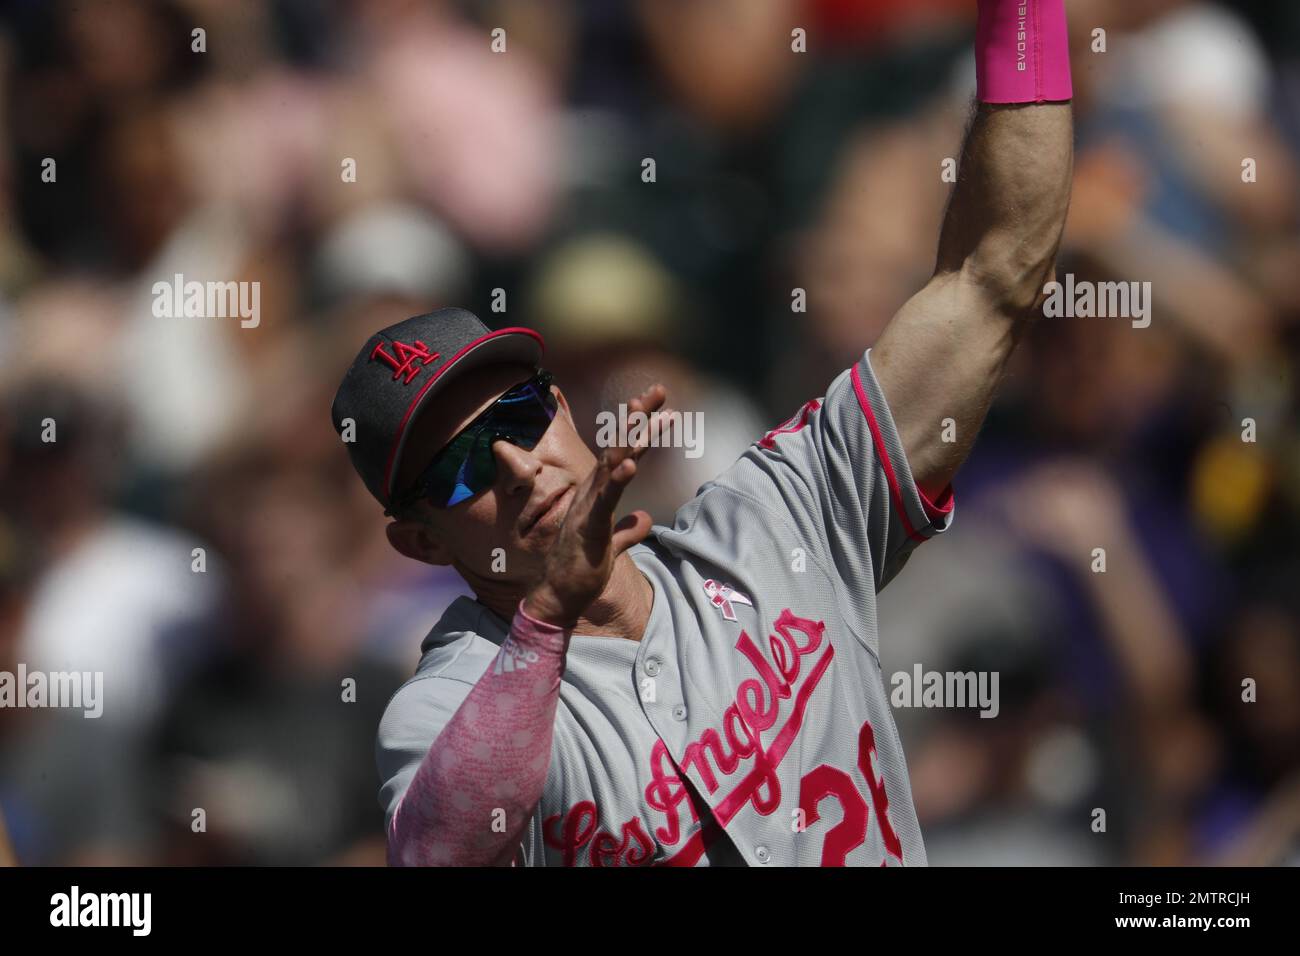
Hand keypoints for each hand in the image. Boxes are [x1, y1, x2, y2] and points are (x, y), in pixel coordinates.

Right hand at [523, 384, 668, 627]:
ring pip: (611, 464)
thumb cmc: (581, 569)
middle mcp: (592, 492)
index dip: (640, 430)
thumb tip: (646, 520)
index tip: (660, 407)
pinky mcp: (589, 525)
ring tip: (645, 415)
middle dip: (637, 419)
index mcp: (598, 493)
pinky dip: (617, 480)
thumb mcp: (613, 546)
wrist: (558, 595)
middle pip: (618, 447)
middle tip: (656, 391)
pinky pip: (605, 499)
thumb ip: (628, 530)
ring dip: (629, 439)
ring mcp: (589, 506)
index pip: (623, 454)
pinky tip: (631, 464)